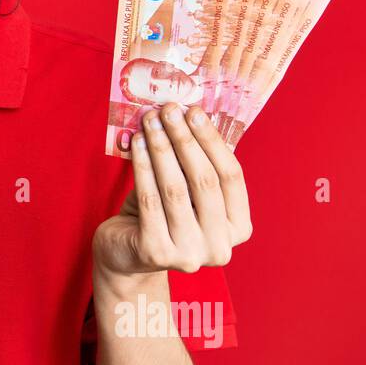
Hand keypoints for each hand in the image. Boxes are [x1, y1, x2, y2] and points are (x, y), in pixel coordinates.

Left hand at [93, 103, 251, 278]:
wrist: (126, 253)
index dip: (212, 141)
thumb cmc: (162, 215)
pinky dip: (142, 166)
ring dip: (161, 147)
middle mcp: (220, 247)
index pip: (232, 177)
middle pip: (204, 181)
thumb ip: (195, 164)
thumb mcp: (187, 191)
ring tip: (150, 121)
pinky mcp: (156, 253)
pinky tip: (136, 143)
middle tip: (169, 110)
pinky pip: (149, 199)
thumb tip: (188, 115)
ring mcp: (189, 254)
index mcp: (238, 229)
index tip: (195, 112)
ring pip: (175, 188)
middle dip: (184, 139)